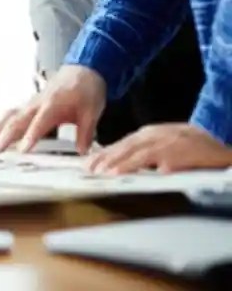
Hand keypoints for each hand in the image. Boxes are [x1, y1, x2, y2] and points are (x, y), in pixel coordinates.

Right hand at [0, 65, 106, 154]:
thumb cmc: (87, 90)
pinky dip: (0, 125)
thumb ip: (86, 132)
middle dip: (4, 136)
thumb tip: (81, 151)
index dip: (30, 136)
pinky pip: (11, 114)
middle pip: (17, 120)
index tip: (22, 150)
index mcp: (53, 104)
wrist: (83, 70)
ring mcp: (31, 103)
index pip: (39, 122)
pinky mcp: (29, 105)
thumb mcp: (92, 111)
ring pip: (10, 117)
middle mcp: (37, 103)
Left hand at [86, 123, 231, 174]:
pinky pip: (155, 162)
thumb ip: (146, 149)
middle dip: (104, 159)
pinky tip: (128, 174)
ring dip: (118, 163)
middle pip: (123, 148)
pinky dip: (139, 167)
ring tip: (103, 172)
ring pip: (135, 154)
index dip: (104, 154)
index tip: (90, 162)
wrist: (217, 133)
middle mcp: (152, 137)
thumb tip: (127, 161)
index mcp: (148, 134)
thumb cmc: (192, 140)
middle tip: (88, 169)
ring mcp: (163, 144)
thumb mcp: (164, 140)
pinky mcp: (175, 154)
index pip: (121, 144)